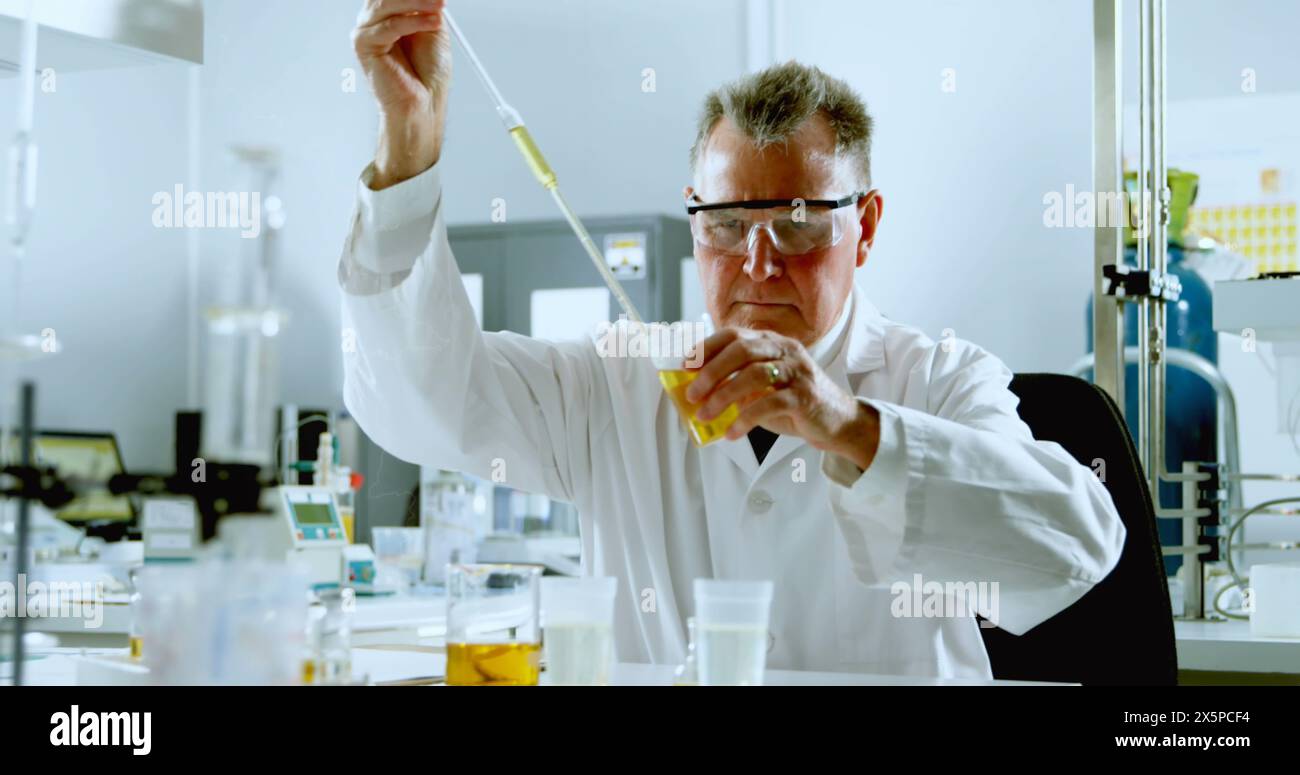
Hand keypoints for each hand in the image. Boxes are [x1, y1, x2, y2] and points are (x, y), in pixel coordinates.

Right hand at [352, 0, 450, 188]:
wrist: (424, 104)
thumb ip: (427, 6)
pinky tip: (433, 22)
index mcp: (389, 14)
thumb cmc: (427, 75)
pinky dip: (413, 22)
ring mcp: (366, 31)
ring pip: (386, 4)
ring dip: (417, 3)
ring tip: (439, 5)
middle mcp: (374, 20)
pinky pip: (389, 26)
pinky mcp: (364, 45)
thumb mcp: (434, 28)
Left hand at [684, 328, 880, 469]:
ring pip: (753, 375)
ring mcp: (797, 371)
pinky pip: (769, 403)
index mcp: (771, 343)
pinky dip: (746, 418)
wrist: (838, 421)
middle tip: (692, 394)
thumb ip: (737, 383)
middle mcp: (784, 350)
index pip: (734, 335)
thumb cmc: (794, 403)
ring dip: (723, 396)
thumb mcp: (763, 387)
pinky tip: (733, 433)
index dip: (706, 348)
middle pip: (741, 350)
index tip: (685, 366)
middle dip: (711, 372)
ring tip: (706, 416)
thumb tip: (698, 392)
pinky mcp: (805, 396)